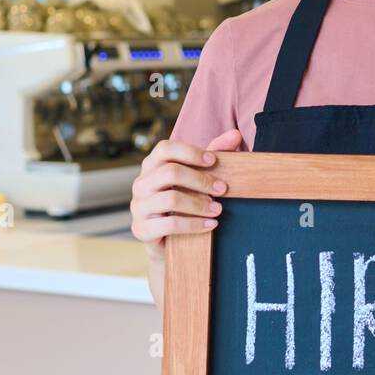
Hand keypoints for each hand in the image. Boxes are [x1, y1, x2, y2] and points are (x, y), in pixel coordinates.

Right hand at [130, 130, 241, 256]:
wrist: (168, 240)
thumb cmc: (184, 200)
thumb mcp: (198, 176)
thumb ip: (214, 154)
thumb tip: (235, 135)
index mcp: (152, 165)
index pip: (165, 149)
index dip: (190, 152)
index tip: (213, 161)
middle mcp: (141, 183)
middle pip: (170, 173)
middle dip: (201, 180)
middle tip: (223, 189)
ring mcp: (138, 206)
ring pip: (170, 199)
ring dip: (199, 204)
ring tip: (218, 210)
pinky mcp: (141, 229)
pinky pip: (170, 224)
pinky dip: (194, 225)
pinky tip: (211, 225)